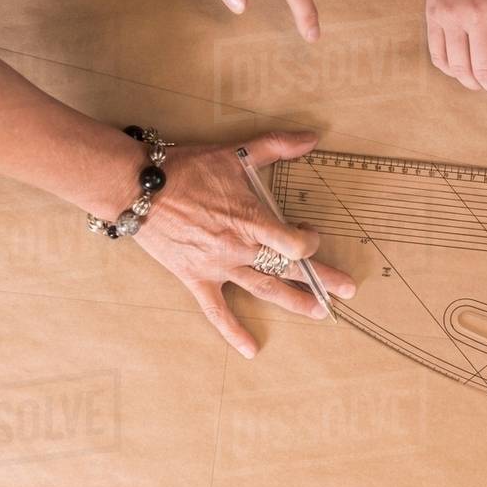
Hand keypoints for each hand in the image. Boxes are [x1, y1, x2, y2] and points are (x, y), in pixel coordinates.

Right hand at [132, 131, 354, 357]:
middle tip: (347, 290)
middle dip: (320, 279)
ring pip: (263, 290)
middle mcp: (239, 249)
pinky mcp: (197, 278)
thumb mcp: (233, 154)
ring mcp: (219, 267)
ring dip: (294, 302)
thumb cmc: (186, 170)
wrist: (139, 189)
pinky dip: (234, 331)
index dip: (309, 241)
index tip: (310, 233)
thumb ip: (275, 146)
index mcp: (250, 220)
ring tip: (318, 313)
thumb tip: (311, 137)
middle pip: (287, 269)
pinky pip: (217, 311)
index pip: (293, 242)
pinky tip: (251, 349)